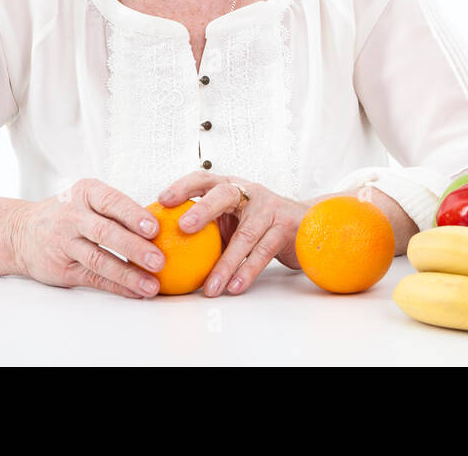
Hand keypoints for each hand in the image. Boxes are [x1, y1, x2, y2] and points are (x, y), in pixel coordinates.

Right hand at [8, 178, 165, 298]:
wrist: (21, 232)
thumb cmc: (68, 213)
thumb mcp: (87, 199)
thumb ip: (118, 209)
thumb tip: (167, 222)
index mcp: (85, 193)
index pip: (112, 202)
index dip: (133, 215)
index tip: (155, 228)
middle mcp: (72, 216)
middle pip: (106, 232)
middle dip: (134, 248)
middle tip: (160, 260)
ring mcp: (64, 243)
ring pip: (99, 259)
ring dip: (128, 274)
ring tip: (152, 285)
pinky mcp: (61, 268)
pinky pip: (92, 277)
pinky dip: (116, 286)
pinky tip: (135, 291)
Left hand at [157, 171, 307, 296]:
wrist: (306, 226)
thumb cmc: (258, 224)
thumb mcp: (232, 219)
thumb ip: (206, 227)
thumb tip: (161, 247)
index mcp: (231, 187)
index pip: (204, 179)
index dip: (183, 186)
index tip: (162, 200)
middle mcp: (250, 193)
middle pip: (224, 194)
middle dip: (203, 209)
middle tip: (183, 227)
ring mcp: (269, 209)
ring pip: (245, 234)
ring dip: (225, 263)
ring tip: (210, 286)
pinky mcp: (285, 228)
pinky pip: (263, 252)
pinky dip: (247, 271)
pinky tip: (233, 286)